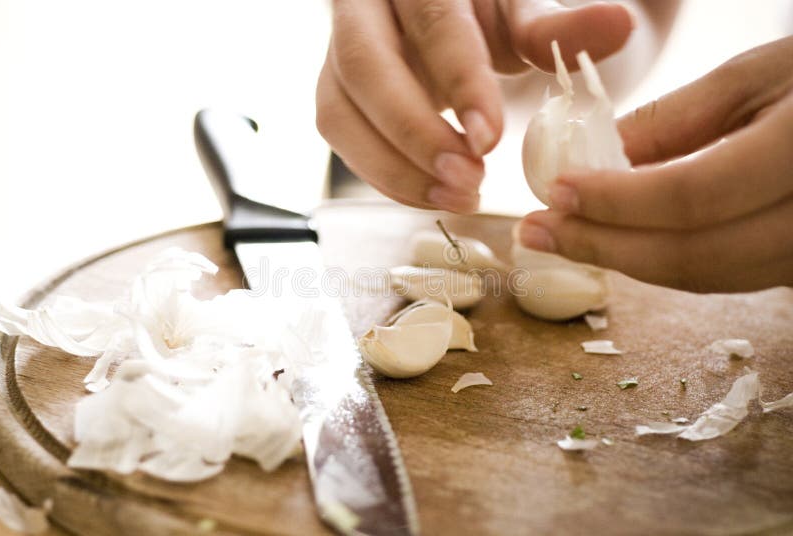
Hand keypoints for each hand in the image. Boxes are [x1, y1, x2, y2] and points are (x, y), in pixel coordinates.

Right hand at [316, 0, 634, 213]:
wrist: (440, 26)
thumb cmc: (486, 16)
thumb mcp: (521, 15)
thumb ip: (559, 26)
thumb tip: (617, 25)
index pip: (434, 25)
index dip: (460, 83)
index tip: (490, 139)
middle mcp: (362, 8)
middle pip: (365, 68)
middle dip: (414, 133)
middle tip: (468, 181)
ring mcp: (337, 53)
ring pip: (339, 112)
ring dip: (395, 167)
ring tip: (455, 198)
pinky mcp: (334, 94)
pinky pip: (344, 140)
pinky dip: (385, 176)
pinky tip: (430, 196)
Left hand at [517, 36, 792, 291]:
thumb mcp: (758, 75)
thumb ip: (676, 120)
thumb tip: (592, 160)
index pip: (694, 196)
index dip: (616, 200)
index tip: (553, 191)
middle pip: (695, 255)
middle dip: (603, 246)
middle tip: (535, 232)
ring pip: (709, 277)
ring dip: (626, 261)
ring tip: (564, 238)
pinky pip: (727, 275)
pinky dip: (665, 262)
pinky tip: (619, 242)